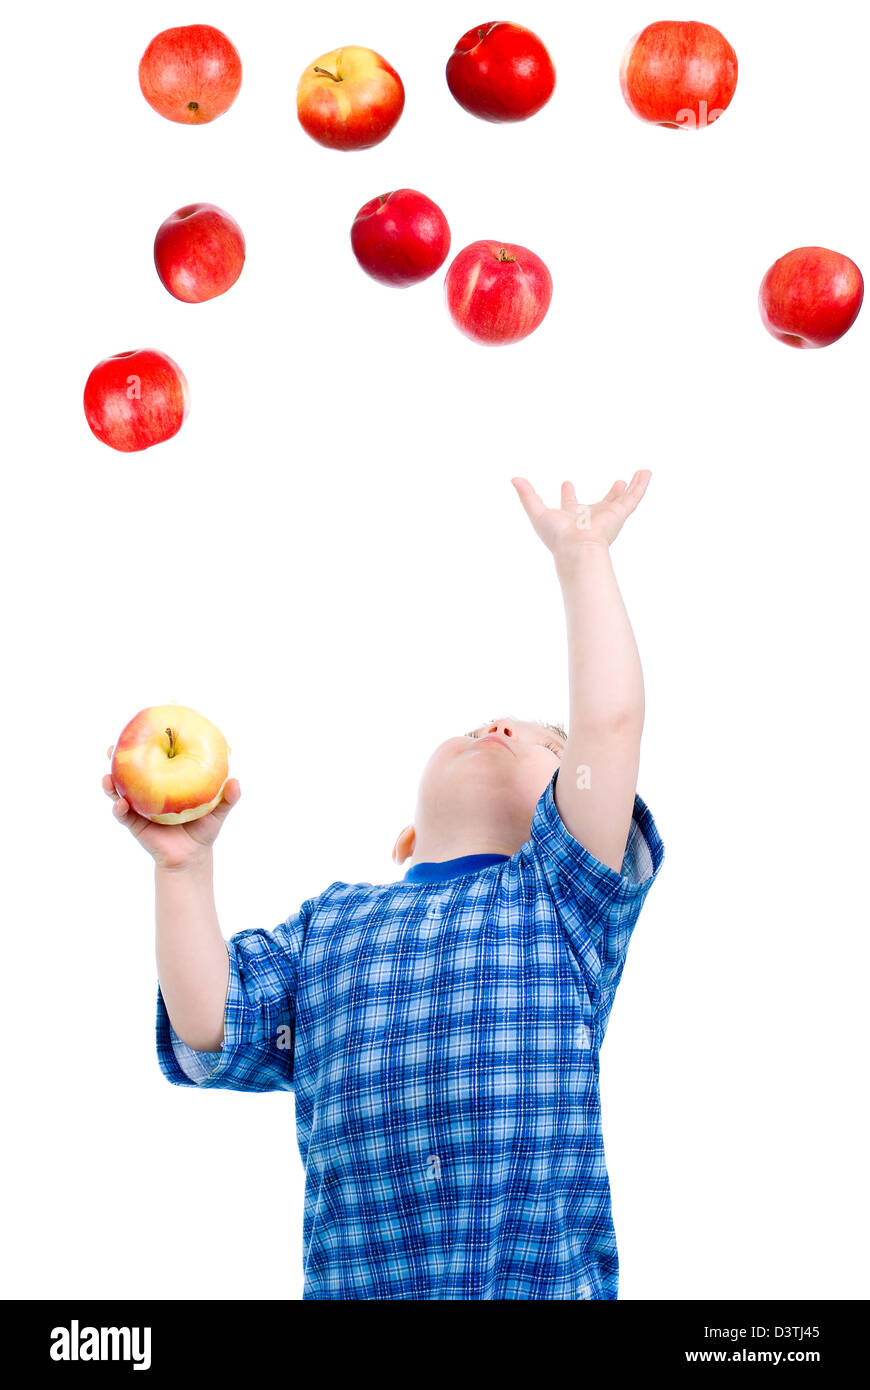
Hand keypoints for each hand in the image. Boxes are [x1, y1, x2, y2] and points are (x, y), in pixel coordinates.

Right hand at [103, 744, 240, 870]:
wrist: (191, 857)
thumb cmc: (204, 828)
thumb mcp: (218, 811)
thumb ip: (228, 797)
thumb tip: (235, 781)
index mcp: (166, 781)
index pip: (154, 758)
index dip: (146, 744)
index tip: (140, 728)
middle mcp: (149, 791)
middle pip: (129, 771)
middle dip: (118, 759)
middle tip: (112, 749)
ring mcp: (139, 806)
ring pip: (118, 791)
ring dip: (110, 783)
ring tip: (107, 776)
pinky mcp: (134, 824)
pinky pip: (122, 815)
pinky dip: (119, 808)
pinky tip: (120, 804)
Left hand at [512, 472, 650, 564]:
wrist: (576, 549)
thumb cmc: (557, 536)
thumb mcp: (537, 512)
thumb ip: (527, 495)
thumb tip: (514, 479)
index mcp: (573, 517)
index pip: (571, 504)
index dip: (568, 494)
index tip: (566, 483)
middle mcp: (592, 516)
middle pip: (604, 502)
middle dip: (611, 494)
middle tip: (617, 483)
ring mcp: (608, 515)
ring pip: (624, 498)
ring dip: (634, 486)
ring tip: (641, 474)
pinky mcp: (620, 514)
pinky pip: (634, 496)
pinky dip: (641, 484)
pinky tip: (647, 472)